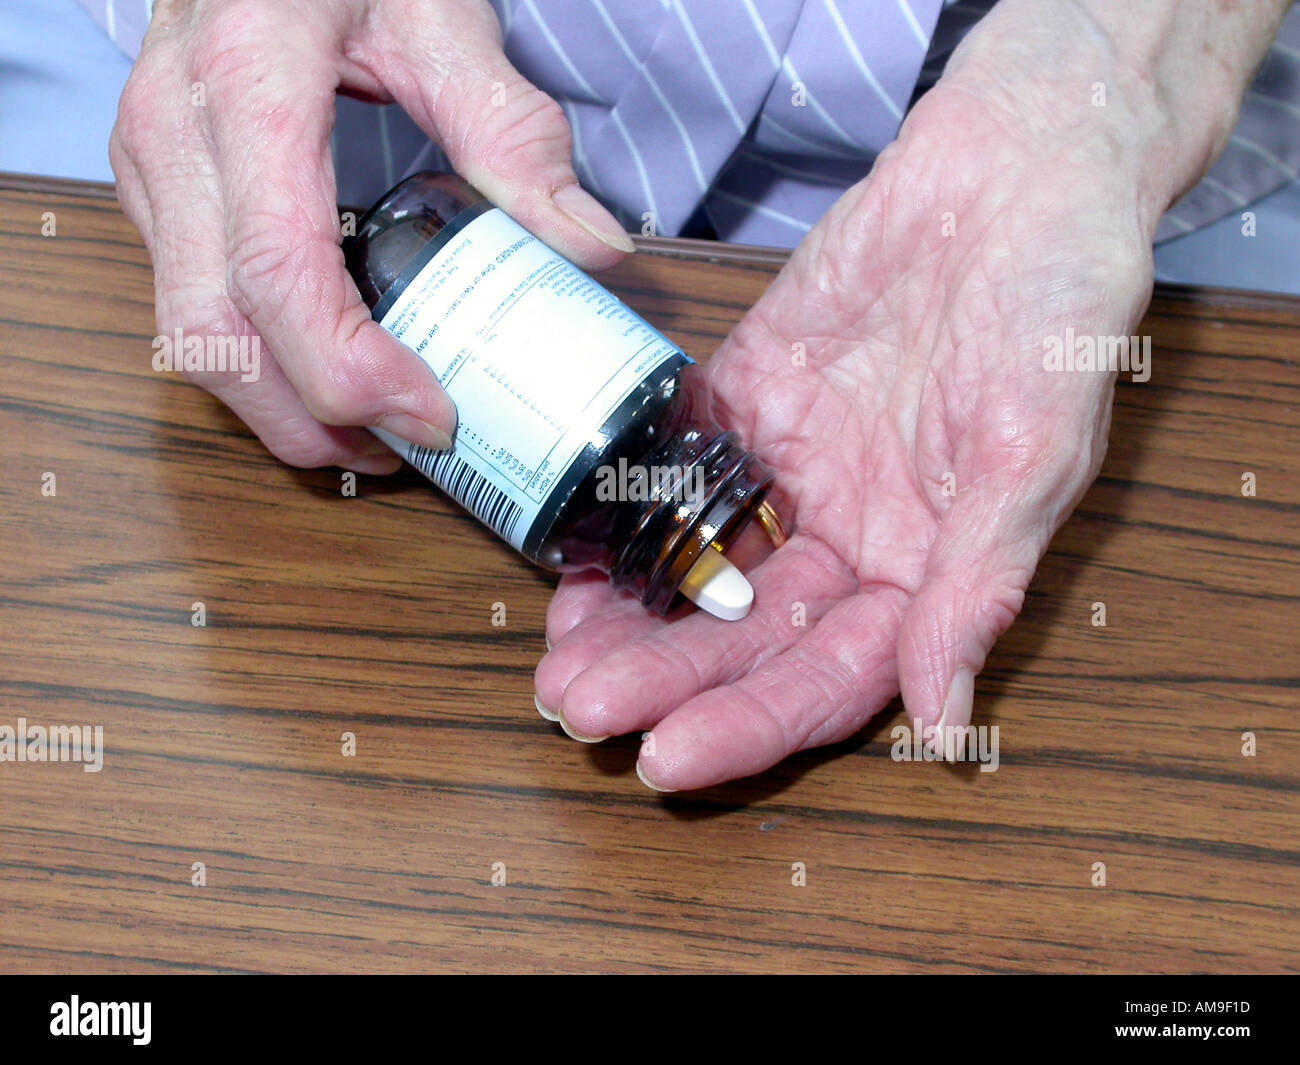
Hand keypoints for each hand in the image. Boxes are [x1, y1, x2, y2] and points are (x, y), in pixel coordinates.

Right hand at [112, 0, 630, 472]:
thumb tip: (589, 248)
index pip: (276, 268)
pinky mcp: (155, 191)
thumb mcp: (442, 20)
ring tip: (376, 431)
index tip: (432, 416)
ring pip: (187, 334)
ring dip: (278, 406)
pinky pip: (189, 305)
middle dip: (309, 419)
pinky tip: (333, 371)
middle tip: (408, 449)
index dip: (349, 369)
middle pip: (213, 331)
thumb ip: (513, 133)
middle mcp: (174, 135)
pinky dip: (260, 363)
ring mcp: (151, 167)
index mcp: (246, 83)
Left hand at [534, 74, 1157, 789]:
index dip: (750, 723)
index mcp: (924, 571)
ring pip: (699, 570)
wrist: (1009, 181)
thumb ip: (976, 583)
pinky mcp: (742, 405)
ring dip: (630, 620)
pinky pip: (672, 478)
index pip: (827, 677)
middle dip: (665, 678)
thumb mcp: (1031, 454)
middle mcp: (850, 539)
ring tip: (557, 663)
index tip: (665, 757)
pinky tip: (570, 559)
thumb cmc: (1053, 313)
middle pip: (747, 637)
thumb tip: (946, 726)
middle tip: (579, 708)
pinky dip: (622, 520)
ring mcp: (791, 474)